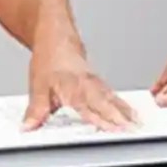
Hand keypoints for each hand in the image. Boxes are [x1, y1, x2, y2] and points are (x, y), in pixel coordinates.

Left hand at [22, 40, 137, 131]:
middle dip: (120, 118)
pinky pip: (113, 94)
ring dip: (126, 112)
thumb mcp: (37, 86)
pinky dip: (123, 105)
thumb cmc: (48, 59)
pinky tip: (131, 113)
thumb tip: (29, 127)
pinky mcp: (99, 82)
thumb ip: (36, 110)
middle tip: (134, 129)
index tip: (114, 129)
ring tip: (138, 124)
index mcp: (73, 87)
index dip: (102, 120)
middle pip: (106, 104)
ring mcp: (95, 82)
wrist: (55, 37)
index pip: (89, 108)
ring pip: (113, 98)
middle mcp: (87, 85)